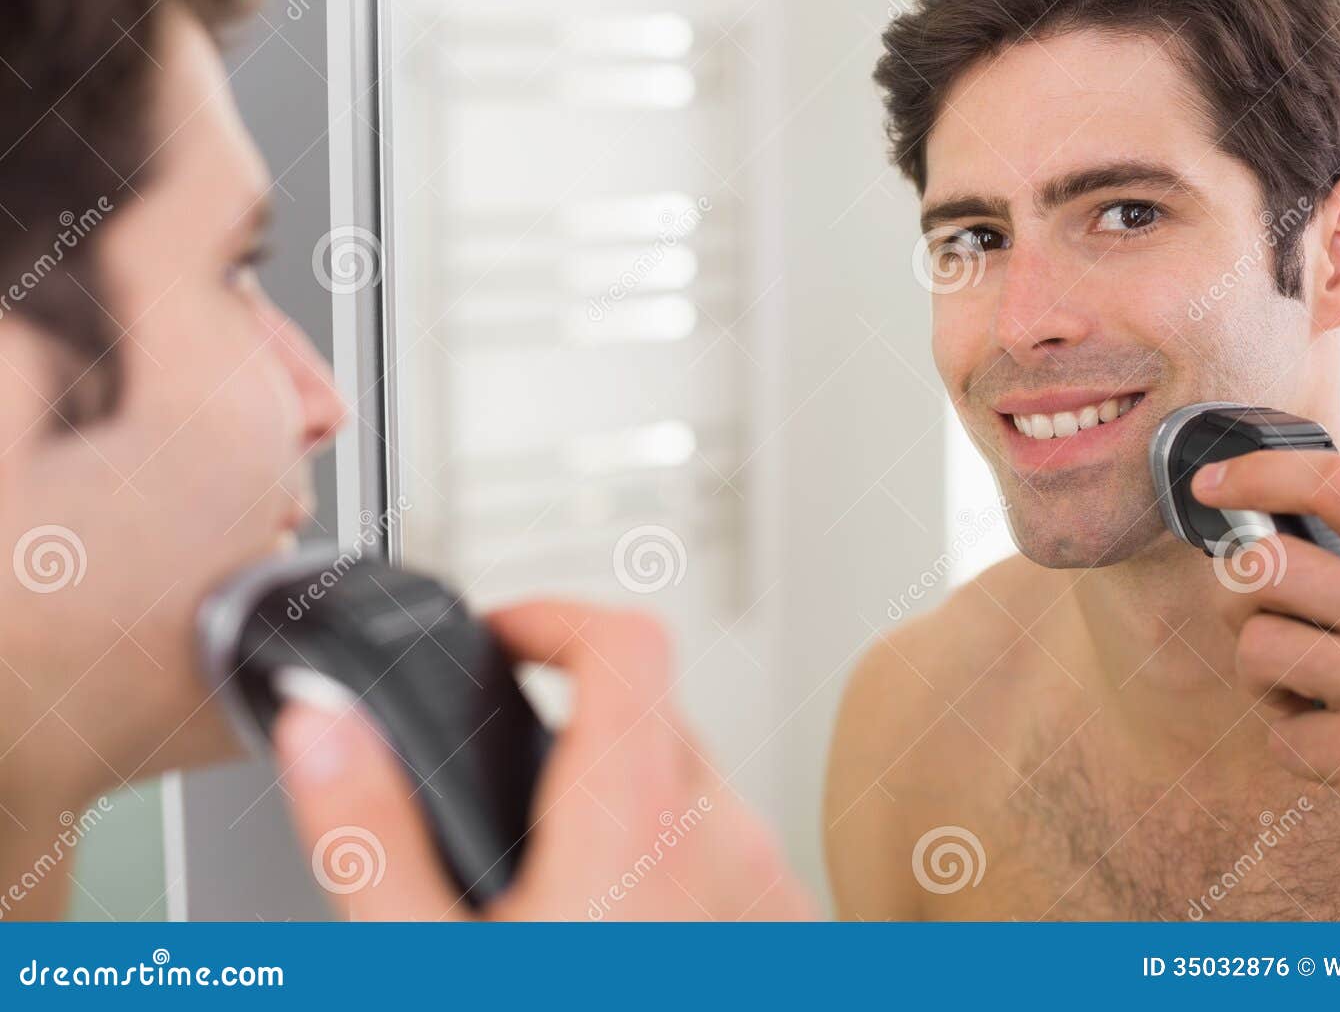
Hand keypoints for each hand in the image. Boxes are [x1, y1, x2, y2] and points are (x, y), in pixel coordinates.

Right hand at [271, 599, 815, 920]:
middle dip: (575, 715)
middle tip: (503, 766)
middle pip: (657, 709)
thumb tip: (321, 723)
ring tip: (547, 867)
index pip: (627, 638)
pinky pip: (729, 854)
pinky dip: (670, 853)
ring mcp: (768, 896)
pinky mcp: (787, 939)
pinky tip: (610, 931)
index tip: (504, 634)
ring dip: (624, 789)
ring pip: (696, 784)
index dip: (555, 612)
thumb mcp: (426, 956)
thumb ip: (369, 829)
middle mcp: (723, 842)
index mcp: (635, 822)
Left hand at [1194, 450, 1339, 919]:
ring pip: (1255, 646)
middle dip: (1238, 597)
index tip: (1213, 487)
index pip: (1337, 483)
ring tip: (1312, 698)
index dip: (1257, 474)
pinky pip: (1277, 736)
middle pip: (1265, 564)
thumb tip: (1283, 520)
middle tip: (1262, 624)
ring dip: (1263, 679)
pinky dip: (1298, 750)